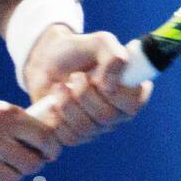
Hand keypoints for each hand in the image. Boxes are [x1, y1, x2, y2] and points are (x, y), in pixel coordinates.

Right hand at [0, 99, 62, 180]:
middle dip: (32, 165)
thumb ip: (17, 121)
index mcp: (1, 114)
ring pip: (13, 180)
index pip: (43, 137)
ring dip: (13, 177)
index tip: (50, 153)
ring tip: (3, 168)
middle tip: (24, 162)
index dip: (51, 149)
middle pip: (31, 163)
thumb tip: (50, 139)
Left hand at [22, 26, 152, 145]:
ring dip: (68, 104)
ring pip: (86, 129)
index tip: (99, 78)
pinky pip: (69, 138)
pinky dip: (57, 118)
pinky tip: (53, 103)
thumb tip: (111, 84)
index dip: (115, 93)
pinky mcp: (75, 136)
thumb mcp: (99, 42)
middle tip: (76, 76)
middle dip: (85, 94)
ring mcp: (96, 128)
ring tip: (61, 87)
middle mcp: (116, 114)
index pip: (133, 104)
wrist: (47, 61)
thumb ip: (113, 55)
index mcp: (129, 92)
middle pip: (106, 117)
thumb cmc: (78, 51)